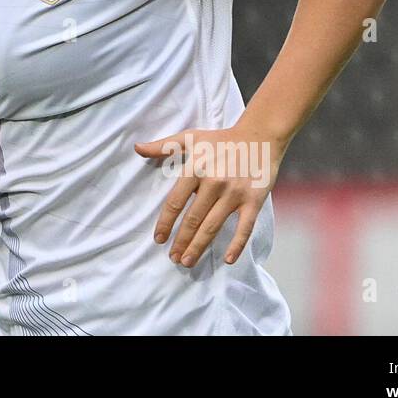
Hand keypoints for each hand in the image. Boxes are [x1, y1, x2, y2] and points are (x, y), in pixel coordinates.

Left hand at [134, 124, 283, 268]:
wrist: (259, 136)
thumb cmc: (221, 139)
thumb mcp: (190, 138)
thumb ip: (163, 146)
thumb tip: (137, 148)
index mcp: (196, 168)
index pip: (175, 202)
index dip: (165, 223)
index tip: (159, 239)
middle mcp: (214, 182)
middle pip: (193, 219)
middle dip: (181, 241)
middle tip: (173, 258)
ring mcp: (235, 193)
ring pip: (213, 226)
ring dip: (199, 246)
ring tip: (187, 262)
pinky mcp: (254, 200)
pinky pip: (244, 227)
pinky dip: (237, 245)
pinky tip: (227, 260)